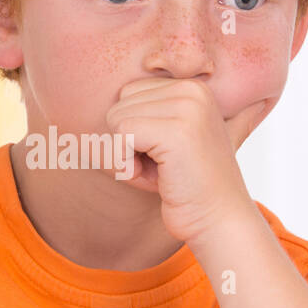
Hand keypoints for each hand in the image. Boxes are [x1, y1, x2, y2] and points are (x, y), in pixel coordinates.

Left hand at [105, 78, 266, 246]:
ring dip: (127, 155)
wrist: (220, 220)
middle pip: (120, 104)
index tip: (162, 154)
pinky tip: (155, 178)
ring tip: (161, 171)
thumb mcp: (167, 138)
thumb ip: (143, 116)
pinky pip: (121, 135)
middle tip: (161, 166)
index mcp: (192, 87)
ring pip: (117, 119)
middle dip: (128, 142)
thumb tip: (87, 113)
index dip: (134, 131)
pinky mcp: (178, 131)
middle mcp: (193, 90)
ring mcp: (188, 108)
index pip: (129, 93)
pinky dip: (126, 164)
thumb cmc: (187, 186)